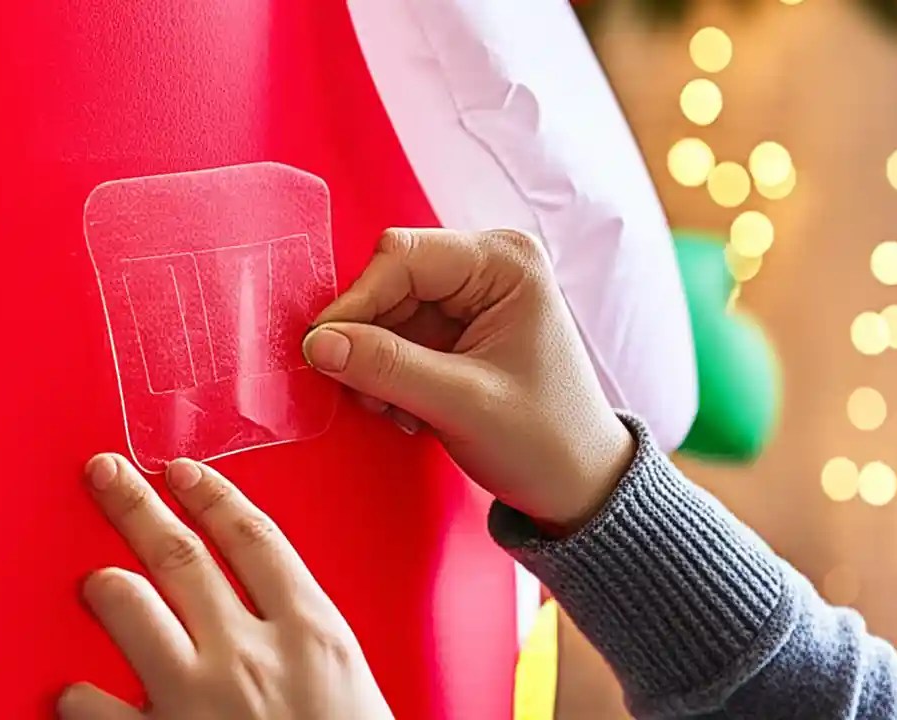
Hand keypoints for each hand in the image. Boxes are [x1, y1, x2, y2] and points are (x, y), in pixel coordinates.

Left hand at [59, 455, 392, 719]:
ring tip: (95, 581)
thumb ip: (303, 634)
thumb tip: (264, 602)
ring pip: (131, 608)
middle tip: (105, 473)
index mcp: (310, 632)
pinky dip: (81, 698)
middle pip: (179, 553)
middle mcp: (250, 655)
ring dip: (105, 588)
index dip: (211, 494)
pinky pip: (98, 709)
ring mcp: (200, 700)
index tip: (183, 471)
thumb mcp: (348, 681)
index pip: (251, 536)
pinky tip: (73, 693)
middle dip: (134, 503)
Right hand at [302, 228, 634, 534]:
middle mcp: (486, 264)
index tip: (322, 350)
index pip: (402, 257)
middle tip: (368, 395)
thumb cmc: (546, 441)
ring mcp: (470, 295)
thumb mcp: (463, 404)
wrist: (578, 484)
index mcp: (505, 262)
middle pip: (389, 281)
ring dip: (375, 362)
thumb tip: (318, 343)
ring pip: (385, 311)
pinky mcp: (455, 327)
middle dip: (367, 338)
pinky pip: (394, 335)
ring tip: (399, 410)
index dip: (356, 301)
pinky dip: (388, 373)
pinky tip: (410, 409)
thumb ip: (387, 368)